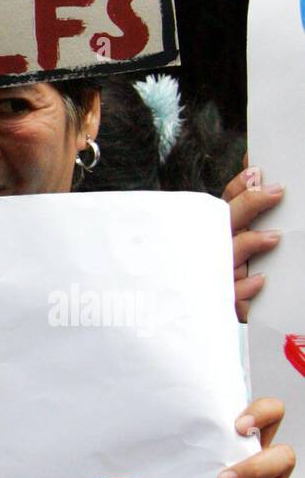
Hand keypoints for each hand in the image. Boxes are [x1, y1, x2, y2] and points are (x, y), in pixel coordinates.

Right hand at [223, 156, 283, 322]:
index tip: (256, 173)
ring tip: (274, 237)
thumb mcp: (234, 234)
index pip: (226, 203)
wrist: (203, 309)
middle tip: (275, 192)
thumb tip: (254, 168)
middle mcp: (214, 249)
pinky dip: (245, 287)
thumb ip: (243, 202)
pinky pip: (232, 295)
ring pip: (229, 256)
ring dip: (249, 243)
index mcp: (217, 231)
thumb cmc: (225, 268)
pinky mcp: (223, 301)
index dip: (240, 187)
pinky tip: (261, 280)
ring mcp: (217, 274)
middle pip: (227, 222)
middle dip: (249, 204)